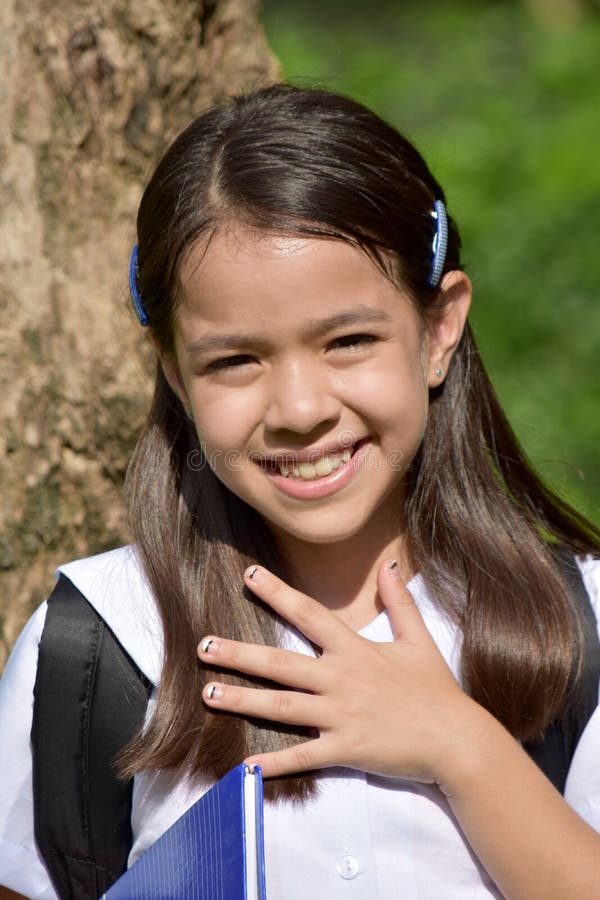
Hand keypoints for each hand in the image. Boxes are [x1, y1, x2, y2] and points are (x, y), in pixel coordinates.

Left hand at [197, 561, 481, 783]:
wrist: (458, 740)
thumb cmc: (437, 690)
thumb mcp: (419, 639)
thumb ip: (399, 601)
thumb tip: (388, 564)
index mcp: (355, 650)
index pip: (309, 613)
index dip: (278, 592)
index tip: (248, 576)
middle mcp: (341, 679)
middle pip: (281, 663)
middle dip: (239, 654)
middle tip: (203, 646)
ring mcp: (341, 716)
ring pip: (282, 707)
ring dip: (243, 701)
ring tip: (209, 695)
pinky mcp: (346, 749)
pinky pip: (304, 756)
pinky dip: (274, 763)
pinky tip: (244, 766)